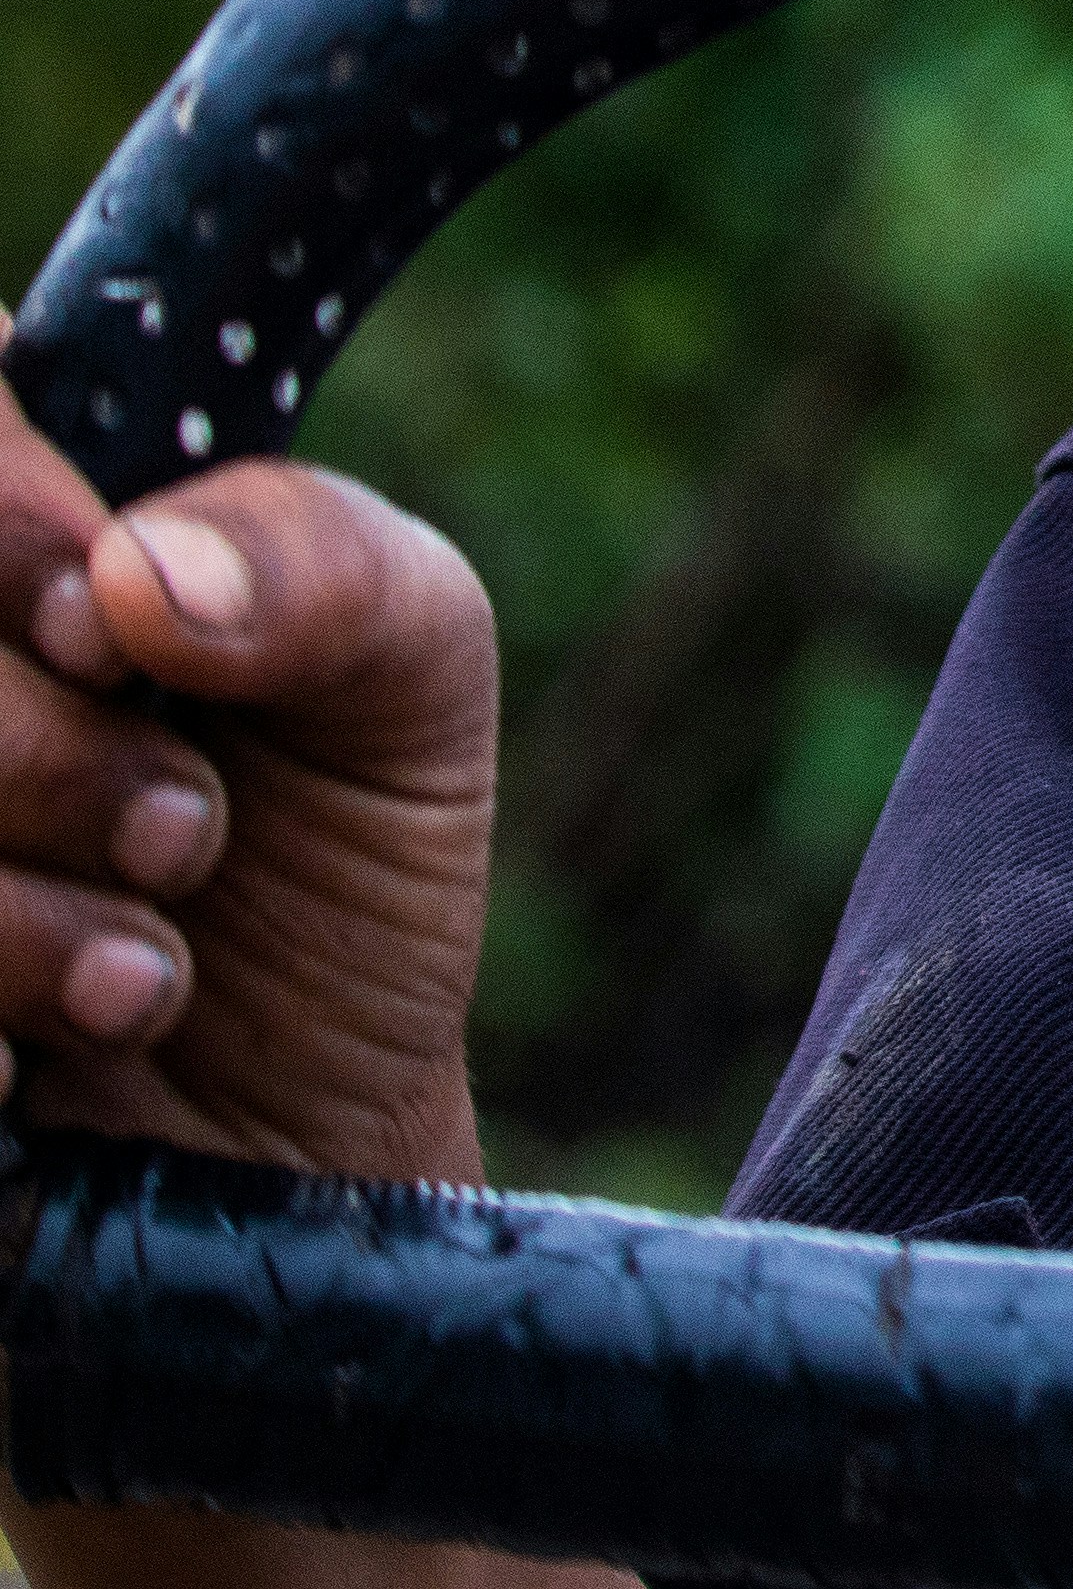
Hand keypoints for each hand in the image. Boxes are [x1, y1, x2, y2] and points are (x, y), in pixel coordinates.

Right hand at [0, 382, 495, 1182]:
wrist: (299, 1147)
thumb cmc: (338, 876)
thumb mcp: (410, 686)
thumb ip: (327, 565)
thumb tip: (134, 577)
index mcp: (13, 546)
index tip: (102, 623)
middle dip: (37, 748)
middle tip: (184, 834)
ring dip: (6, 908)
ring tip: (147, 971)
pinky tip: (36, 1068)